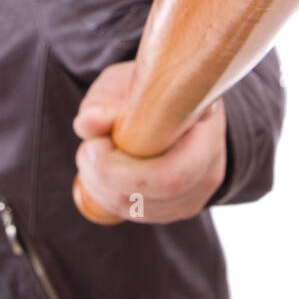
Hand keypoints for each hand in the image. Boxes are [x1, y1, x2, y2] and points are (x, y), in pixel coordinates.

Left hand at [72, 61, 226, 223]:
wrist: (175, 102)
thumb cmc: (149, 90)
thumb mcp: (126, 84)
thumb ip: (105, 103)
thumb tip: (87, 123)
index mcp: (206, 128)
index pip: (175, 173)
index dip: (128, 170)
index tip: (96, 145)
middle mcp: (211, 165)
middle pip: (159, 194)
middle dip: (109, 178)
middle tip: (87, 150)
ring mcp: (199, 191)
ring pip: (143, 209)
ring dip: (102, 188)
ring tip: (90, 156)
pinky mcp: (181, 205)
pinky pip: (139, 214)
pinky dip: (108, 198)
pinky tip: (98, 174)